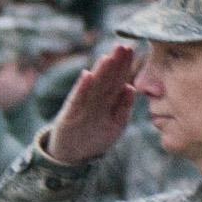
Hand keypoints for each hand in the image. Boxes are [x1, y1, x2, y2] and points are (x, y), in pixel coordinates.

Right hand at [43, 43, 143, 161]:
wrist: (70, 154)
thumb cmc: (95, 137)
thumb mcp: (115, 124)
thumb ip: (123, 107)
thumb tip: (131, 88)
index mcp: (107, 101)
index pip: (117, 80)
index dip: (124, 66)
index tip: (132, 50)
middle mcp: (94, 101)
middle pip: (107, 79)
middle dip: (115, 64)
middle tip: (122, 47)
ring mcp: (82, 107)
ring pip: (94, 87)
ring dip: (100, 72)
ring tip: (108, 57)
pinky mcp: (69, 115)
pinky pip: (77, 100)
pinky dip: (82, 88)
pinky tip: (87, 75)